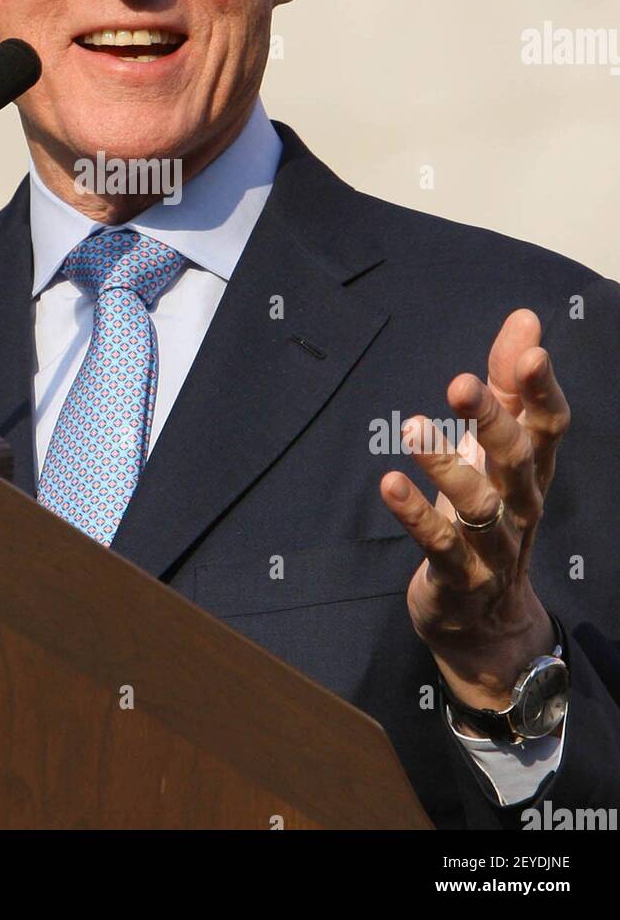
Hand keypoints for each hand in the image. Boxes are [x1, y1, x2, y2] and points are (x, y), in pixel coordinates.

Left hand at [380, 309, 569, 718]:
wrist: (484, 619)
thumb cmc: (488, 512)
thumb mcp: (496, 445)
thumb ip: (506, 383)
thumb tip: (526, 318)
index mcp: (531, 469)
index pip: (548, 426)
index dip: (542, 391)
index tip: (531, 353)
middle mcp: (521, 504)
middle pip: (516, 460)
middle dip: (490, 420)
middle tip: (458, 382)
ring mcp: (493, 546)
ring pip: (480, 505)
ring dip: (447, 465)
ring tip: (414, 427)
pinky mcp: (458, 576)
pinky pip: (440, 545)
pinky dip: (415, 515)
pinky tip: (390, 483)